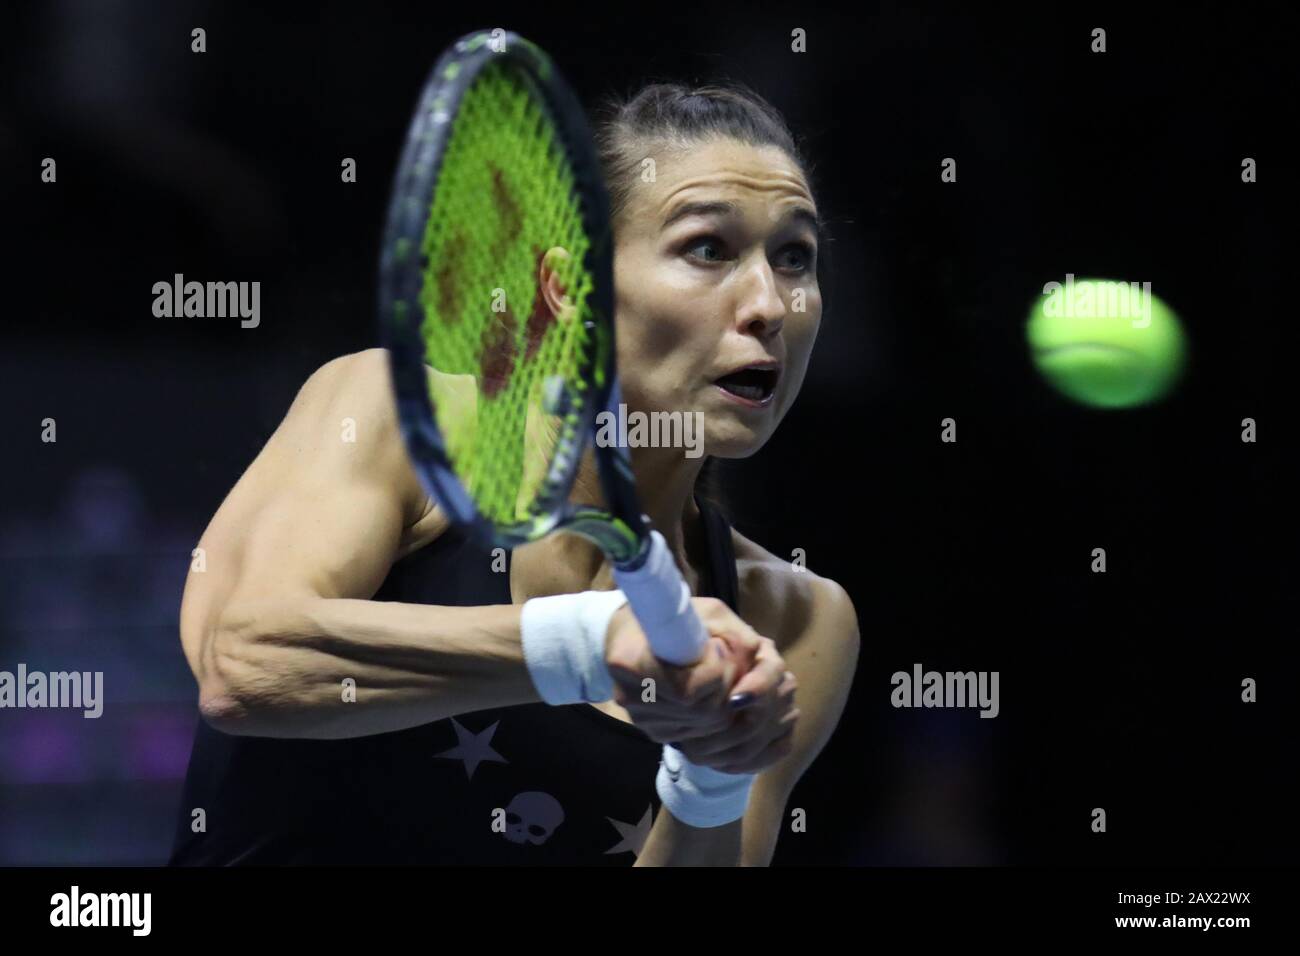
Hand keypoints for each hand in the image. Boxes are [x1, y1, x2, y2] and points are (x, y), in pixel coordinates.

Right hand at [604, 597, 799, 774]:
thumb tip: (751, 669)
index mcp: (630, 662)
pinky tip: (702, 688)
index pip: (689, 690)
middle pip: (704, 713)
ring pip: (707, 726)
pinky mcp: (655, 732)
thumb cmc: (675, 616)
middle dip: (725, 686)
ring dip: (721, 699)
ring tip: (709, 671)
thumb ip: (737, 639)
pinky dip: (712, 713)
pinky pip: (699, 733)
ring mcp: (642, 720)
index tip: (716, 646)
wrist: (637, 634)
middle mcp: (631, 697)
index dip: (715, 672)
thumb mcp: (712, 614)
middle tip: (720, 658)